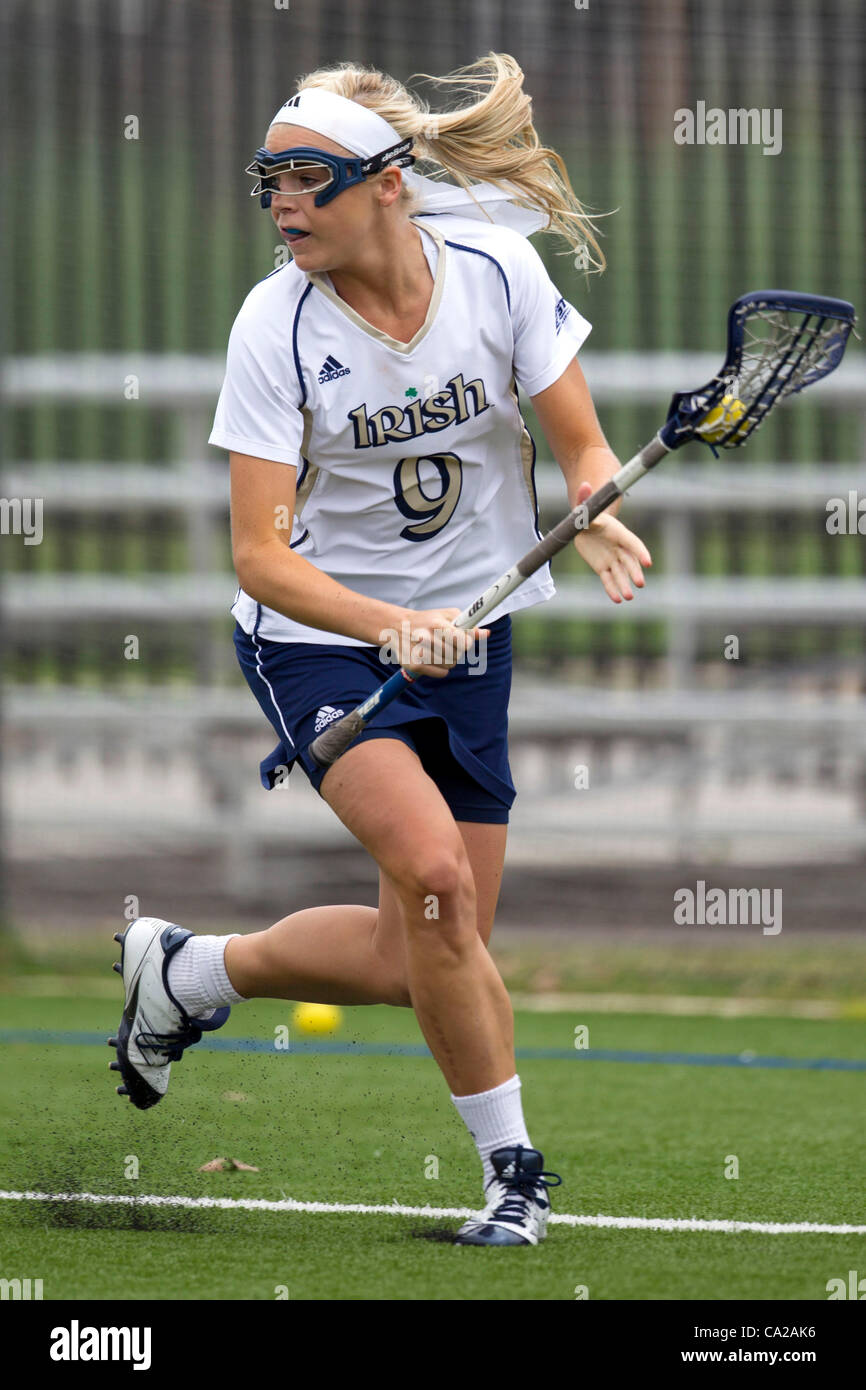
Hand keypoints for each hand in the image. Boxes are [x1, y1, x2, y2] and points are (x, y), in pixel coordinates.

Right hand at [378, 608, 489, 678]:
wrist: (397, 627)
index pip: (463, 641)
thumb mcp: (447, 616)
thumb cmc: (428, 620)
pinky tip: (434, 660)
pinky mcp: (413, 665)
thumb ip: (467, 626)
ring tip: (440, 651)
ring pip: (450, 666)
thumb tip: (487, 634)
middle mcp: (426, 637)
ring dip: (449, 661)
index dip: (466, 643)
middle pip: (457, 655)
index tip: (463, 641)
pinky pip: (441, 674)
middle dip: (457, 651)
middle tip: (448, 645)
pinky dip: (442, 670)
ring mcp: (419, 652)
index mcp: (437, 623)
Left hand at [572, 480, 651, 602]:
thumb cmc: (587, 514)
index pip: (632, 543)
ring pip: (620, 573)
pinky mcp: (603, 567)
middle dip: (635, 572)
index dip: (640, 552)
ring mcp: (612, 559)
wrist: (583, 525)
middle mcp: (618, 547)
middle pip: (629, 561)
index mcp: (618, 533)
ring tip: (628, 597)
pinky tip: (617, 599)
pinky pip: (608, 580)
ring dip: (624, 585)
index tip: (648, 562)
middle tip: (640, 583)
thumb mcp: (584, 508)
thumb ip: (585, 499)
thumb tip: (584, 485)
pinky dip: (612, 589)